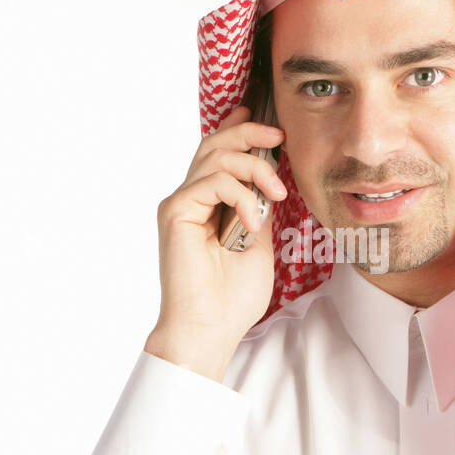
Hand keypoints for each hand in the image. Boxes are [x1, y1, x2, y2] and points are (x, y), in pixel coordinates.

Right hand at [144, 104, 287, 381]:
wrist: (210, 330)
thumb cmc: (232, 299)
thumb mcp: (258, 244)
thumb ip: (258, 210)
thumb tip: (269, 183)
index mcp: (207, 206)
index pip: (218, 155)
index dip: (238, 130)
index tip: (267, 124)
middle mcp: (190, 200)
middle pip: (214, 145)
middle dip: (249, 134)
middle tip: (279, 138)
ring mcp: (180, 204)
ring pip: (215, 156)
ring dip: (254, 167)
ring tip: (276, 194)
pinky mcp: (175, 212)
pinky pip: (213, 182)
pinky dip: (241, 196)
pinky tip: (252, 223)